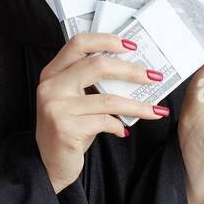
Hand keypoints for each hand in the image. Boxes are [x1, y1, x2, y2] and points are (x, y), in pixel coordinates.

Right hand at [35, 32, 170, 192]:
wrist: (48, 164)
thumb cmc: (67, 128)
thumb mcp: (73, 100)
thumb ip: (90, 83)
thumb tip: (131, 72)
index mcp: (52, 73)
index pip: (78, 44)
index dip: (106, 40)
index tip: (131, 46)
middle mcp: (51, 86)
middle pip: (97, 65)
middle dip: (131, 70)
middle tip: (152, 76)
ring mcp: (57, 108)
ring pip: (108, 99)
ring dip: (137, 105)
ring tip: (155, 109)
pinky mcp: (66, 129)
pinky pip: (104, 122)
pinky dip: (119, 126)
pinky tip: (123, 130)